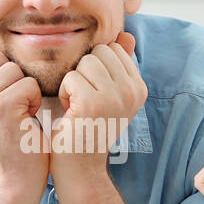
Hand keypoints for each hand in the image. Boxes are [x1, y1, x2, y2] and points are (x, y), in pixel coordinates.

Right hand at [0, 42, 47, 193]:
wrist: (17, 176)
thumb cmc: (12, 135)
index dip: (1, 70)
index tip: (3, 98)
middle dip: (14, 78)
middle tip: (13, 107)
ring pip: (14, 68)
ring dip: (25, 90)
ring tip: (19, 114)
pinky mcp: (0, 107)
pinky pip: (28, 83)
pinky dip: (34, 100)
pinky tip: (26, 120)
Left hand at [50, 30, 148, 181]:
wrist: (80, 168)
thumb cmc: (88, 129)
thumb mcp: (109, 95)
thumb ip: (119, 65)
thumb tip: (127, 34)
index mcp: (139, 87)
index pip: (113, 48)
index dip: (96, 68)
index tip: (97, 95)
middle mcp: (133, 91)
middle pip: (99, 52)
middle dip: (84, 72)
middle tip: (85, 102)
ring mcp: (115, 97)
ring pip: (84, 62)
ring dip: (73, 82)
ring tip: (78, 107)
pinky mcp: (93, 103)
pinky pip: (70, 77)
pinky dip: (64, 94)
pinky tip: (71, 114)